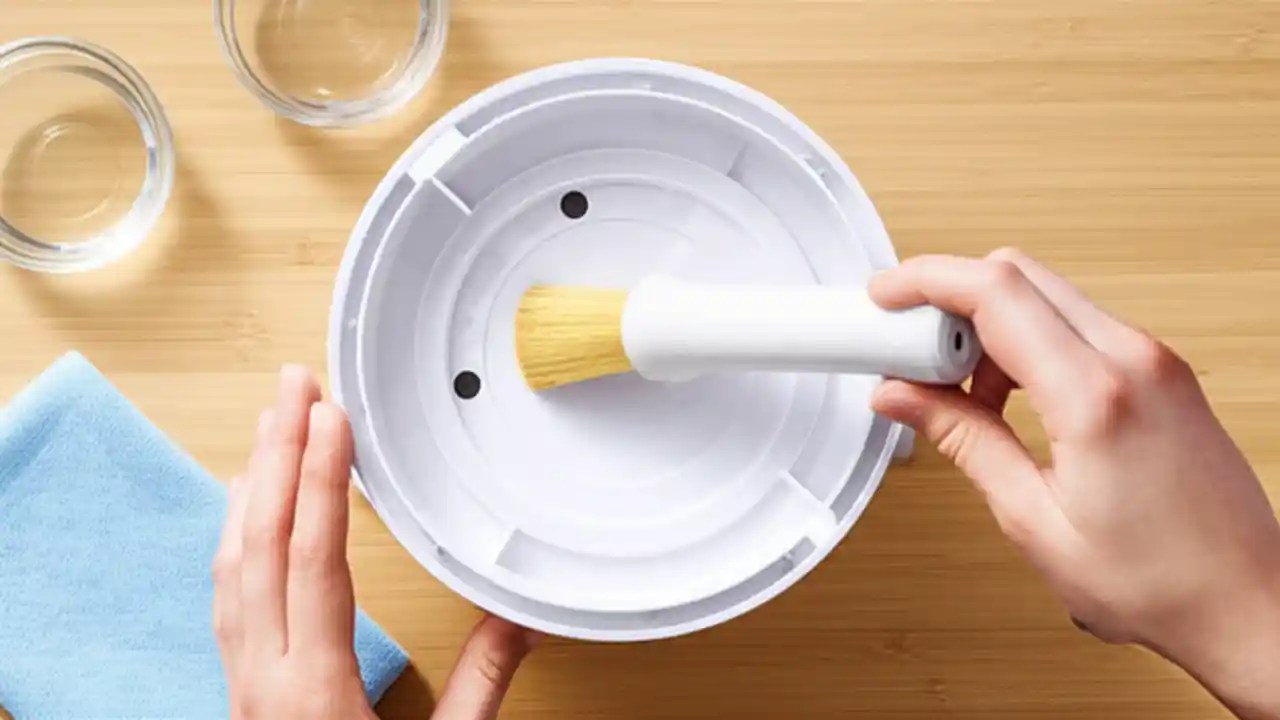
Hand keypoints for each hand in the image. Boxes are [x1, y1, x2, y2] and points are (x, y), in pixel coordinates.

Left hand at [213, 366, 536, 718]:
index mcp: (312, 690)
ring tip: (270, 425)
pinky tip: (247, 510)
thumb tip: (522, 618)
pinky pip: (225, 590)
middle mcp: (261, 676)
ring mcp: (240, 680)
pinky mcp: (238, 685)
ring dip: (250, 485)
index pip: (311, 560)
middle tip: (291, 386)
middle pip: (256, 542)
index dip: (317, 481)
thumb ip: (482, 685)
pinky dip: (237, 533)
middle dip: (274, 454)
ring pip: (229, 562)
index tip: (329, 419)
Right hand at [870, 250, 1279, 718]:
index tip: (885, 297)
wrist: (1248, 604)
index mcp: (1097, 396)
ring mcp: (1154, 361)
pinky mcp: (1161, 373)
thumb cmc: (1160, 583)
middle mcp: (1134, 360)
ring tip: (960, 394)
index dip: (926, 281)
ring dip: (990, 325)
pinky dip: (1028, 342)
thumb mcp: (1033, 518)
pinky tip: (1007, 398)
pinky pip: (1078, 326)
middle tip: (913, 354)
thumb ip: (963, 441)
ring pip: (1047, 296)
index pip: (996, 292)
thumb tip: (902, 397)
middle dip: (951, 298)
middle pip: (1019, 275)